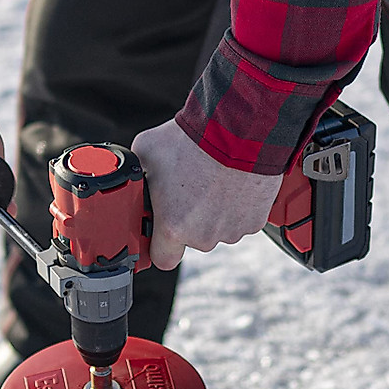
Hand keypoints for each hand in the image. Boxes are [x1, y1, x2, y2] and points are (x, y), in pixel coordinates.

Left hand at [131, 119, 282, 270]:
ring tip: (211, 182)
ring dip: (214, 212)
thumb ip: (138, 176)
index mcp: (174, 228)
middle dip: (189, 220)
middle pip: (192, 239)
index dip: (160, 244)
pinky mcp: (254, 222)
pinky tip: (230, 183)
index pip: (162, 259)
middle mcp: (203, 236)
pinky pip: (240, 220)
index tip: (160, 230)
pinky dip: (236, 206)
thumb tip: (133, 179)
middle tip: (188, 190)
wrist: (237, 129)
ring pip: (217, 229)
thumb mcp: (146, 152)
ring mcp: (231, 231)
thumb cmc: (192, 140)